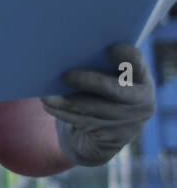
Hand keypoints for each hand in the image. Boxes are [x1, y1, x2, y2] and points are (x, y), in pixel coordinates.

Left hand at [42, 43, 155, 167]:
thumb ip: (100, 64)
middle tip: (65, 75)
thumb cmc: (104, 92)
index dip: (127, 56)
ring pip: (91, 109)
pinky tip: (49, 104)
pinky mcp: (112, 138)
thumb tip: (67, 52)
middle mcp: (141, 101)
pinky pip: (81, 122)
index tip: (113, 48)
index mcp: (141, 78)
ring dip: (65, 101)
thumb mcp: (111, 77)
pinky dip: (62, 113)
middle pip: (114, 89)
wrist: (109, 132)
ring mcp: (129, 123)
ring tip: (46, 94)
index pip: (137, 62)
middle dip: (89, 81)